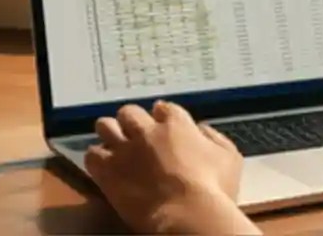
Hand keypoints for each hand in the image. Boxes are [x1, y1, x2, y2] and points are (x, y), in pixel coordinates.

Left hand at [86, 100, 257, 233]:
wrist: (188, 215)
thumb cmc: (215, 189)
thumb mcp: (230, 159)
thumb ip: (214, 138)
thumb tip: (201, 129)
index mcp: (177, 124)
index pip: (164, 108)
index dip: (162, 115)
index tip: (161, 122)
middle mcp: (146, 130)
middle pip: (130, 113)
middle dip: (131, 121)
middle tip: (135, 135)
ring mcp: (124, 149)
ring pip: (105, 127)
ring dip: (109, 133)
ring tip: (113, 145)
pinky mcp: (107, 171)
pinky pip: (91, 154)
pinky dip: (97, 157)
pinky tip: (102, 166)